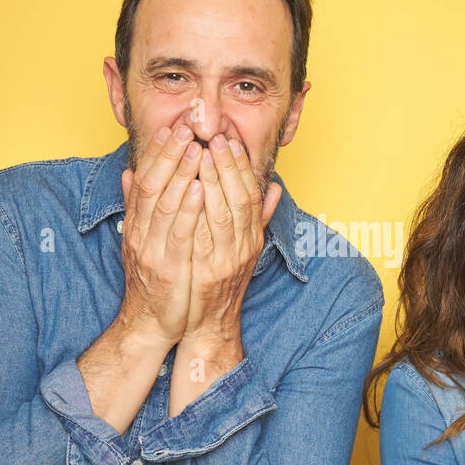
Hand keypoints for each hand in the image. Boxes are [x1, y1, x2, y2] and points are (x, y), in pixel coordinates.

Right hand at [115, 124, 203, 346]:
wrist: (150, 323)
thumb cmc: (153, 281)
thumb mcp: (142, 239)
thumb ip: (137, 207)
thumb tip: (128, 172)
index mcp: (137, 225)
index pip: (145, 181)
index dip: (157, 154)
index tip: (171, 129)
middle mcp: (140, 233)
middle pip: (153, 185)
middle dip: (170, 155)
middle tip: (185, 128)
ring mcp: (152, 250)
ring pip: (166, 204)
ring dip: (181, 175)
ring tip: (196, 148)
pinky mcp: (169, 268)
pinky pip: (179, 234)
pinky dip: (189, 210)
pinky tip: (200, 189)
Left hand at [184, 133, 280, 344]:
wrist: (206, 326)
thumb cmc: (220, 284)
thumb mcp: (243, 249)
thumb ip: (257, 218)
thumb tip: (275, 187)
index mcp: (251, 239)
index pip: (251, 194)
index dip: (241, 166)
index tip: (230, 141)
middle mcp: (243, 248)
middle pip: (240, 198)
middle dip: (228, 165)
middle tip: (215, 137)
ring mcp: (226, 261)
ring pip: (224, 212)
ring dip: (213, 180)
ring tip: (201, 153)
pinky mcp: (207, 273)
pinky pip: (203, 235)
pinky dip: (198, 209)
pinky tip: (189, 188)